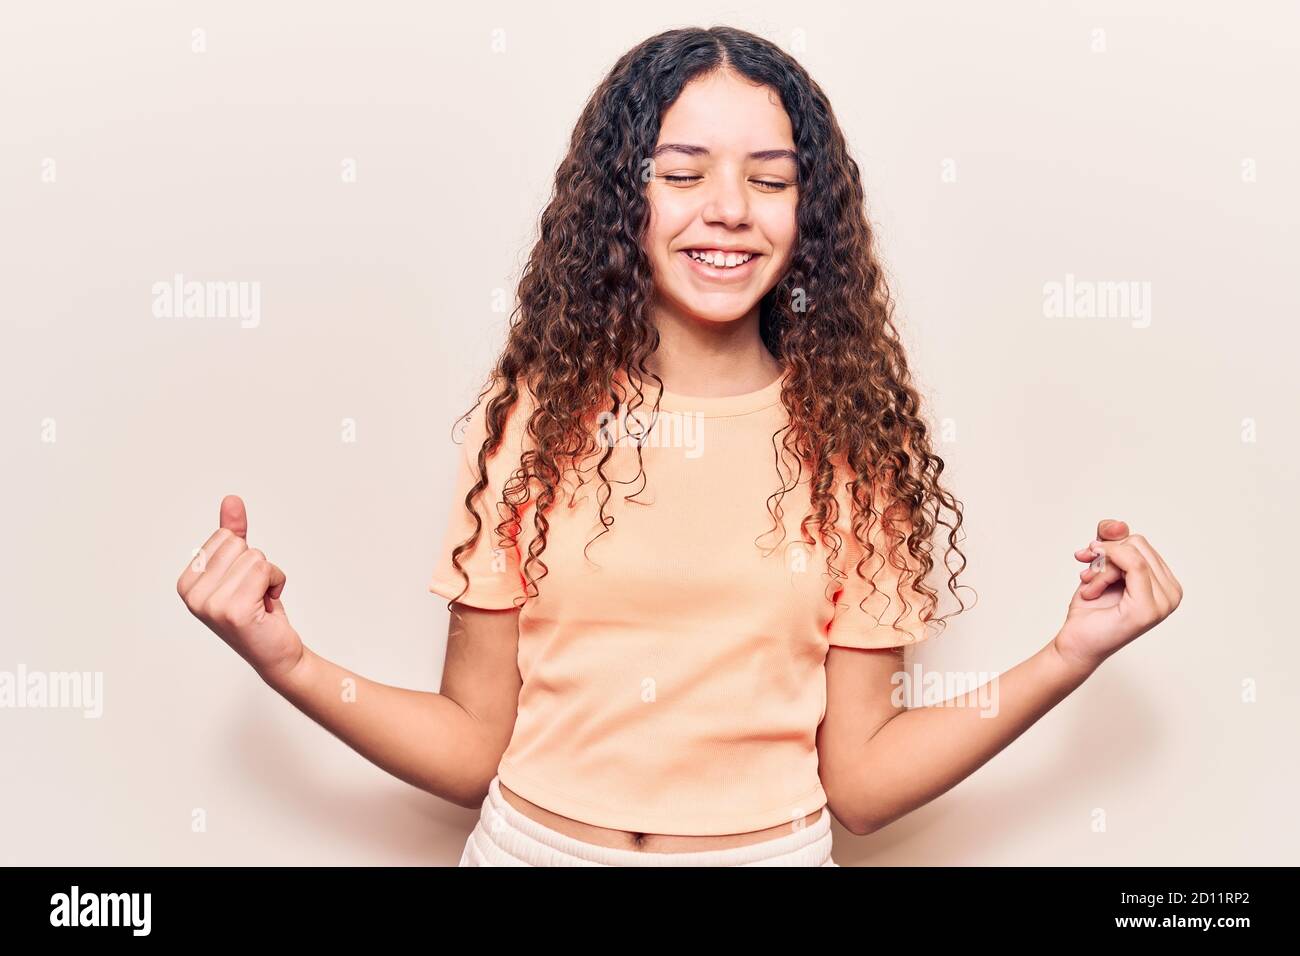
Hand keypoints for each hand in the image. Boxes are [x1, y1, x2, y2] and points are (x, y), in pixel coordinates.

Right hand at [176, 495, 303, 687]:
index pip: (225, 537)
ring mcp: (210, 604)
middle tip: (255, 594)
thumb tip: (231, 501)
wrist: (277, 654)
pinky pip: (264, 569)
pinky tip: (267, 607)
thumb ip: (233, 534)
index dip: (244, 557)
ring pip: (254, 556)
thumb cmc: (258, 613)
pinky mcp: (233, 610)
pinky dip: (276, 583)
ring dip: (268, 576)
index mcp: (186, 583)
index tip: (243, 585)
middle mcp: (192, 595)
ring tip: (261, 601)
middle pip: (238, 544)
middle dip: (257, 565)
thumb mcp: (241, 568)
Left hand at [1054, 518, 1182, 674]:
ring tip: (1090, 588)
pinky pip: (1132, 564)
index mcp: (1166, 582)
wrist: (1075, 642)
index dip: (1108, 546)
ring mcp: (1165, 602)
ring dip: (1100, 568)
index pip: (1138, 542)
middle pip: (1136, 544)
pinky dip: (1102, 572)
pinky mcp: (1149, 608)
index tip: (1087, 558)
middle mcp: (1173, 592)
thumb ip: (1111, 540)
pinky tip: (1090, 591)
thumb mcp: (1100, 564)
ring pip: (1130, 554)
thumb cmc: (1090, 608)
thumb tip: (1117, 523)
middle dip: (1104, 557)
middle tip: (1088, 577)